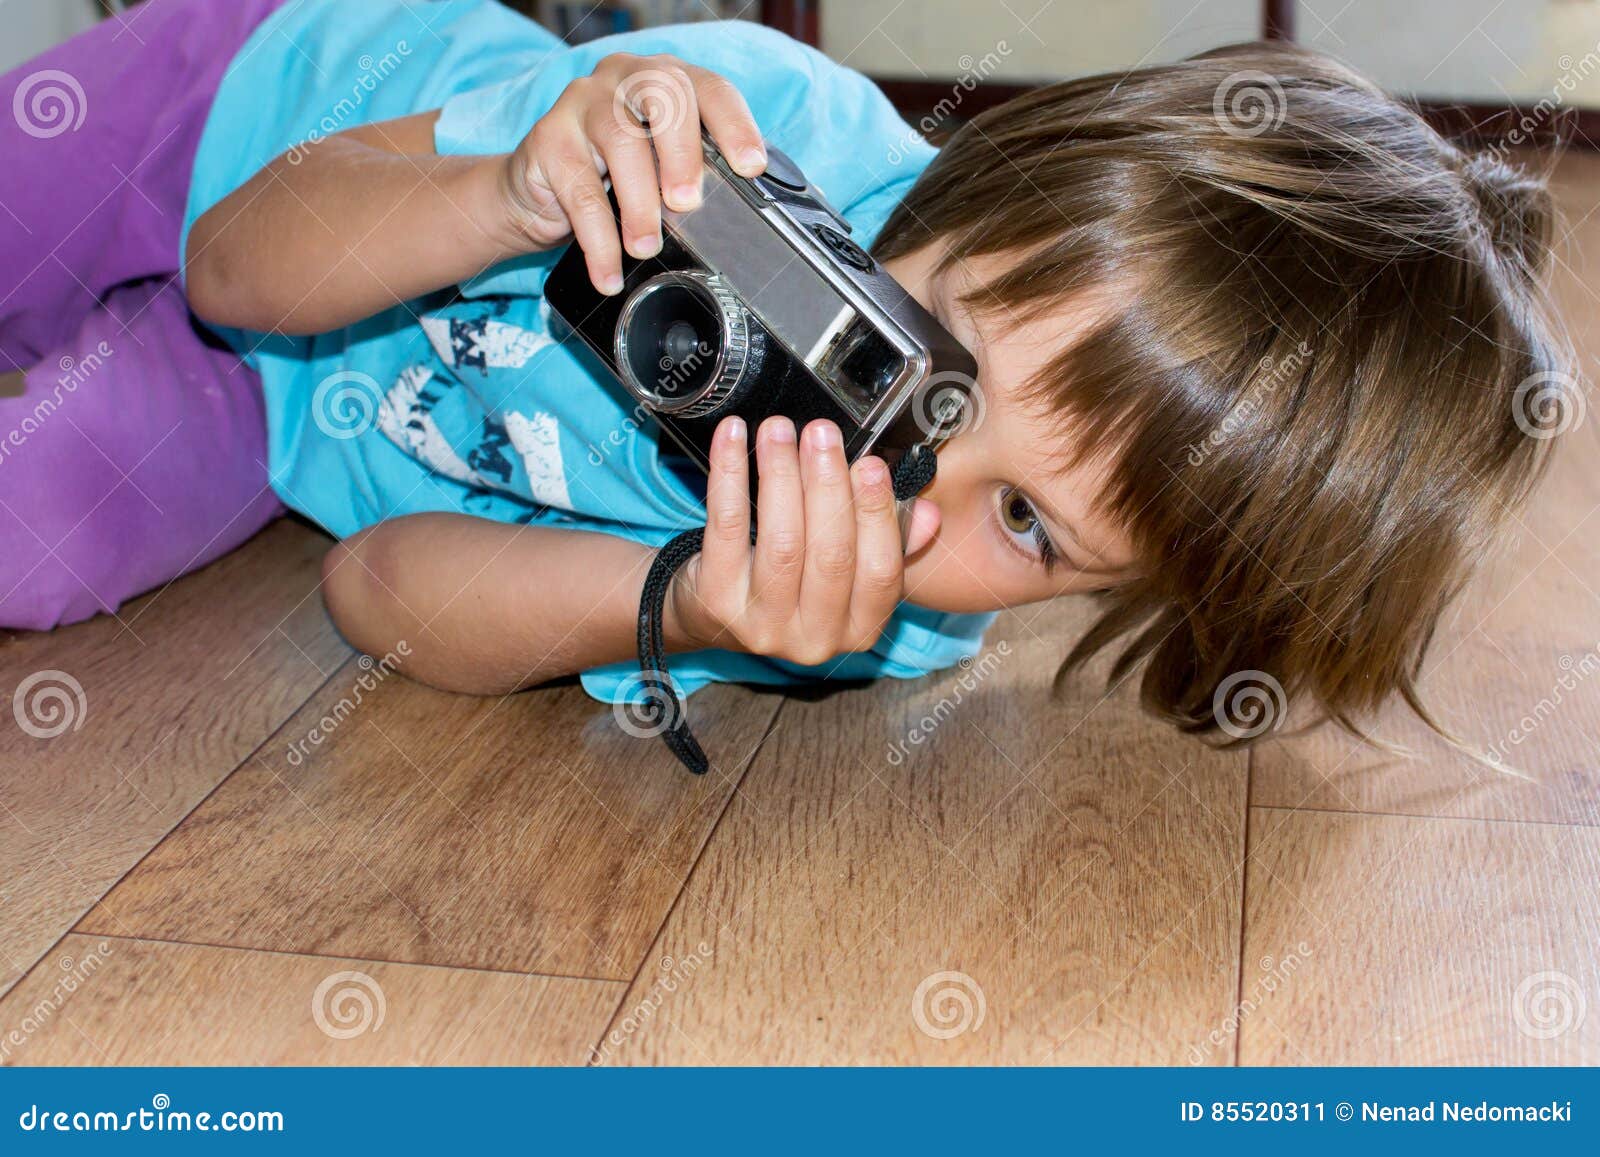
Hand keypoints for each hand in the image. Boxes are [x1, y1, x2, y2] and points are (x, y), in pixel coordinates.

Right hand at [496, 52, 766, 293]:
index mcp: (667, 81)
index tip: (751, 167)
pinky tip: (609, 272)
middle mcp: (626, 78)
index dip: (734, 125)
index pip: (709, 89)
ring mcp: (583, 101)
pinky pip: (580, 190)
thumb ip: (695, 176)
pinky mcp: (548, 137)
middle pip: (664, 93)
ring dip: (640, 202)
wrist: (535, 194)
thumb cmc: (612, 180)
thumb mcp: (660, 172)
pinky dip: (599, 240)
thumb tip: (739, 216)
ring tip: (646, 247)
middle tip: (687, 203)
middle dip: (683, 152)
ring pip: (620, 140)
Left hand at [667, 416, 941, 666]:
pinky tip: (733, 437)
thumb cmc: (793, 578)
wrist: (717, 611)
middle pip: (830, 554)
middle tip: (822, 433)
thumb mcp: (848, 568)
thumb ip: (891, 539)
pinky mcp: (717, 603)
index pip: (880, 572)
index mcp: (860, 629)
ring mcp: (763, 626)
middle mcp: (815, 638)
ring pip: (781, 542)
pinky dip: (730, 474)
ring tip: (779, 429)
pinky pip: (727, 528)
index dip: (877, 514)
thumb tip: (927, 512)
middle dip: (828, 484)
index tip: (870, 463)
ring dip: (781, 474)